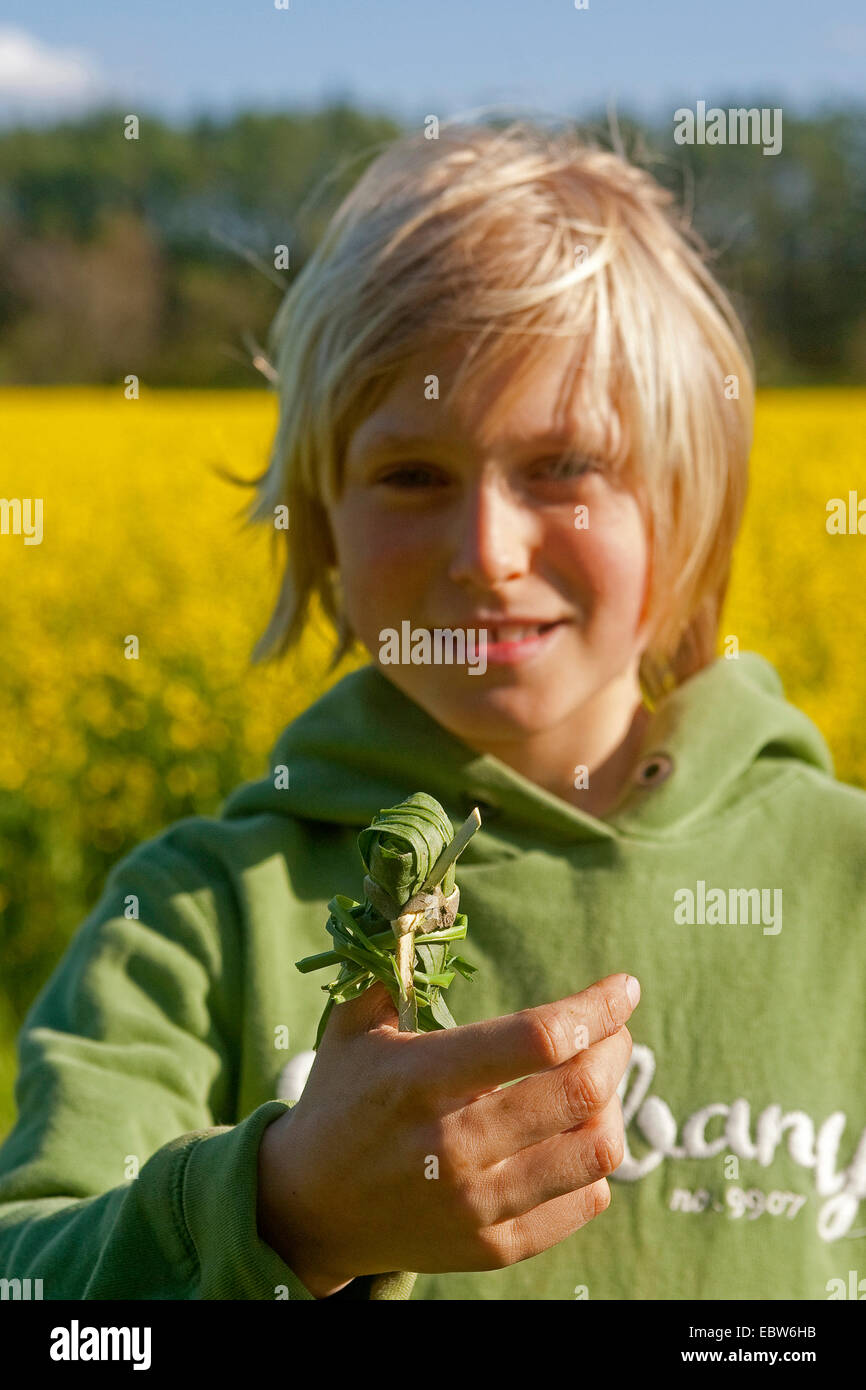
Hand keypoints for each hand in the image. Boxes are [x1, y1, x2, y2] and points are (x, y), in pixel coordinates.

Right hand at [256, 972, 638, 1296]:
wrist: (307, 1209)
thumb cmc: (340, 1099)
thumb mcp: (355, 1025)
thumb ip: (396, 967)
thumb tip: (432, 905)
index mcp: (421, 1079)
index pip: (537, 1039)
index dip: (595, 1008)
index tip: (623, 987)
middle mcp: (452, 1147)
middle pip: (579, 1092)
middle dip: (614, 1049)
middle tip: (612, 1032)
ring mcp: (475, 1206)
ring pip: (594, 1152)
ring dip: (611, 1106)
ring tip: (596, 1084)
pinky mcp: (491, 1247)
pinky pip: (583, 1202)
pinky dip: (594, 1164)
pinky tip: (574, 1136)